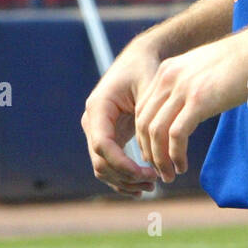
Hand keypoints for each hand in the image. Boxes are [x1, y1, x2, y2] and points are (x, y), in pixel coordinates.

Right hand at [80, 40, 159, 195]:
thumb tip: (148, 157)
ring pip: (103, 168)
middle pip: (100, 161)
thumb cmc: (145, 70)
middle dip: (126, 176)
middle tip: (155, 180)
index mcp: (98, 107)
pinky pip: (109, 165)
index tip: (148, 173)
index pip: (102, 145)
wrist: (139, 60)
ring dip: (125, 182)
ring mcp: (97, 131)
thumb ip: (147, 120)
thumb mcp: (150, 89)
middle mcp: (93, 121)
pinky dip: (123, 179)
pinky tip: (143, 186)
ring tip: (153, 185)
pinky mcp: (107, 137)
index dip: (122, 164)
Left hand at [134, 37, 247, 182]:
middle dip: (148, 151)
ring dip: (159, 158)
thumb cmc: (236, 63)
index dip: (144, 137)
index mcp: (166, 71)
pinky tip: (182, 166)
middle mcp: (167, 79)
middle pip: (143, 122)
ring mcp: (182, 89)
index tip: (154, 155)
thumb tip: (185, 110)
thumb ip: (187, 88)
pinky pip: (176, 135)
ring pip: (155, 131)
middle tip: (159, 171)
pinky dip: (175, 155)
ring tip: (169, 175)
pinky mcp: (199, 101)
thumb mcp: (200, 71)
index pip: (142, 109)